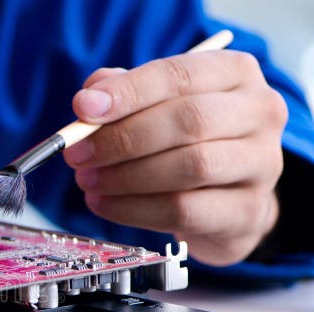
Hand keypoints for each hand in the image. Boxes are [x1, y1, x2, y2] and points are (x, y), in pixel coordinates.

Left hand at [63, 50, 287, 265]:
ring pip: (190, 167)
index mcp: (235, 73)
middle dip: (122, 139)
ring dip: (125, 176)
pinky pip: (183, 210)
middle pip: (188, 121)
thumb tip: (90, 96)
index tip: (83, 108)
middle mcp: (259, 112)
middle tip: (77, 155)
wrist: (227, 201)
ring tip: (87, 181)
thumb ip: (125, 93)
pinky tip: (104, 204)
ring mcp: (261, 163)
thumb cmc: (185, 142)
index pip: (179, 75)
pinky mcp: (247, 210)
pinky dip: (134, 209)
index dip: (128, 92)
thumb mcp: (157, 106)